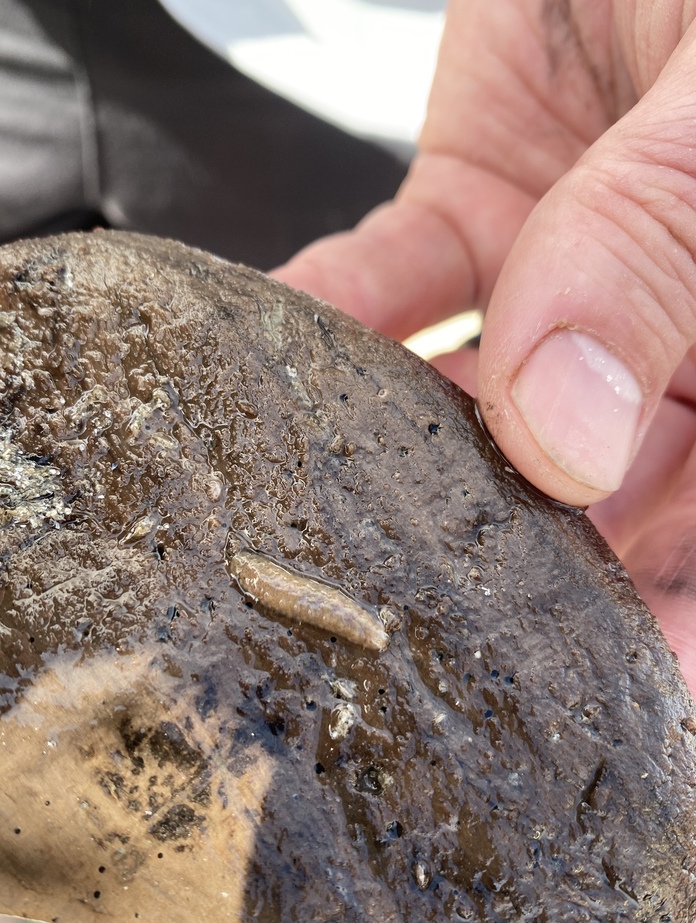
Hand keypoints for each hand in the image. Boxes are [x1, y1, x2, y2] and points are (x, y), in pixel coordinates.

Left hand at [275, 0, 695, 692]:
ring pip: (474, 404)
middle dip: (508, 555)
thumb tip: (563, 428)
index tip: (594, 702)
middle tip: (411, 617)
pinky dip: (329, 319)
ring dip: (398, 448)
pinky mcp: (471, 212)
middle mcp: (671, 333)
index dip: (668, 630)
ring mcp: (564, 280)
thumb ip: (654, 256)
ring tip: (325, 506)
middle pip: (591, 491)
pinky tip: (275, 353)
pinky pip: (389, 288)